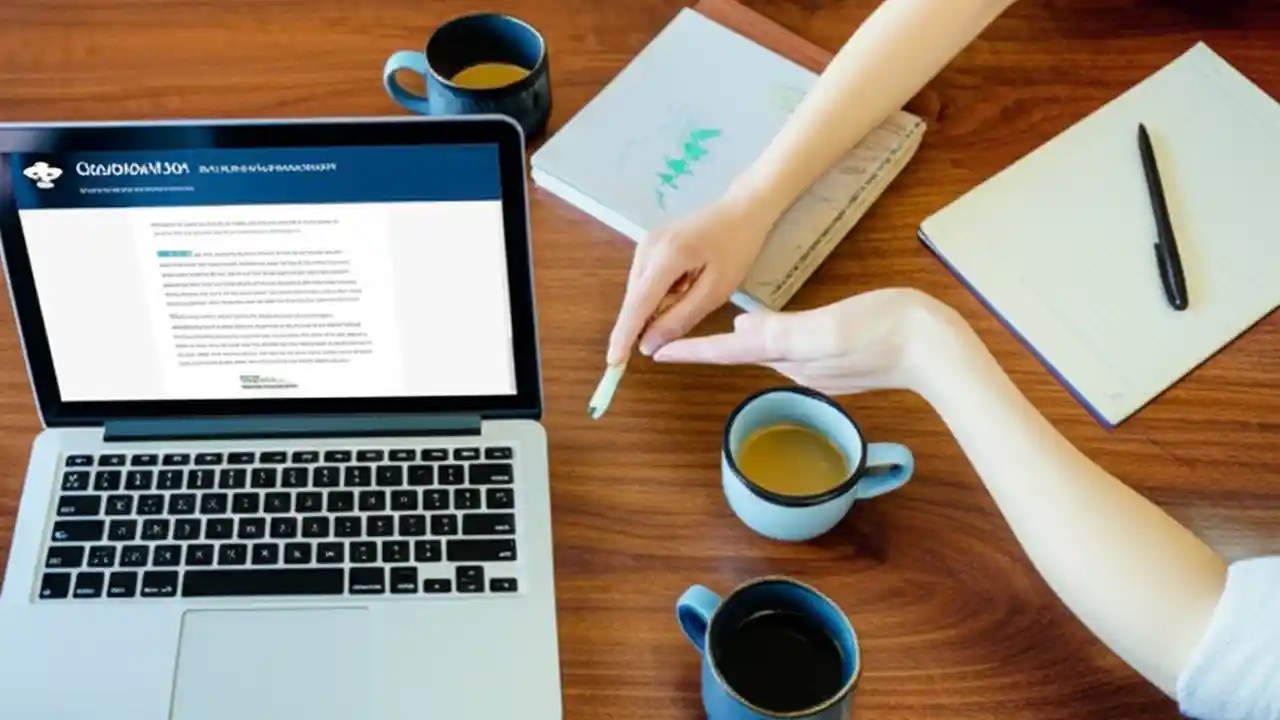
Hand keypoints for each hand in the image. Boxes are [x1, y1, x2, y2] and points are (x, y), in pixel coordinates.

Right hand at [606, 196, 772, 363]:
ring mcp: (645, 244)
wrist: (741, 209)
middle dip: (649, 319)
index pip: (638, 305)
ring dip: (659, 304)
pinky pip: (647, 282)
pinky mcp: (648, 246)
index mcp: (667, 257)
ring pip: (640, 293)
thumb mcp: (715, 290)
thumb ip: (680, 319)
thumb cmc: (736, 248)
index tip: (614, 362)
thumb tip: (648, 345)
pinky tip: (687, 282)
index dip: (624, 335)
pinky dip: (662, 293)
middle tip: (684, 312)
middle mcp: (647, 248)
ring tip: (694, 288)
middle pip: (636, 300)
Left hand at [651, 288, 962, 395]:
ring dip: (740, 347)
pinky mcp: (841, 362)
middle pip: (745, 356)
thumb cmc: (888, 330)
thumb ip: (782, 332)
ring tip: (713, 335)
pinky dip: (774, 342)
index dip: (692, 351)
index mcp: (793, 358)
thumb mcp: (829, 326)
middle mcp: (801, 369)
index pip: (730, 355)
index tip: (655, 353)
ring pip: (770, 354)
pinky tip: (769, 332)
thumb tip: (738, 333)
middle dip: (709, 350)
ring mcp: (822, 368)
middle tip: (673, 342)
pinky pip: (794, 352)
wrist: (940, 349)